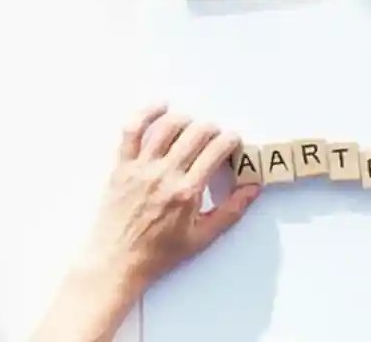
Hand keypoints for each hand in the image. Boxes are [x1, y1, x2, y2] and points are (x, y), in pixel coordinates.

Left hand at [84, 105, 260, 290]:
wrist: (117, 263)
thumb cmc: (158, 254)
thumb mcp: (202, 237)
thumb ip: (231, 210)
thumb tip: (253, 188)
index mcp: (187, 192)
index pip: (216, 151)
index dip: (230, 140)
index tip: (234, 142)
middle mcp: (165, 175)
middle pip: (196, 134)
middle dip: (212, 129)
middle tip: (215, 137)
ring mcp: (141, 168)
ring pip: (167, 127)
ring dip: (186, 120)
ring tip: (192, 125)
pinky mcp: (122, 167)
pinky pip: (132, 131)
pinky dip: (146, 113)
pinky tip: (160, 107)